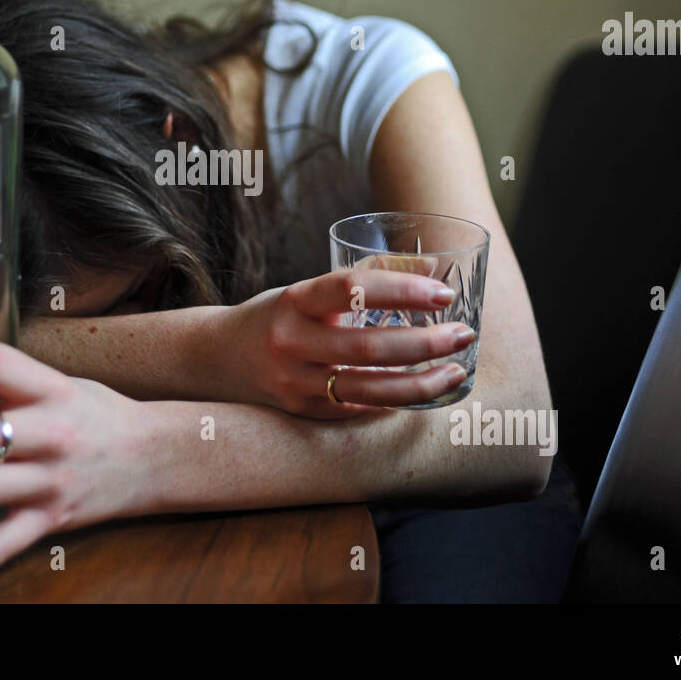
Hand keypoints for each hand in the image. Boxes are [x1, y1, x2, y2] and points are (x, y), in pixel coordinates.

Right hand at [214, 266, 473, 417]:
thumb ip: (359, 281)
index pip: (352, 289)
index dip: (402, 290)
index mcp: (294, 301)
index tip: (443, 293)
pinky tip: (423, 391)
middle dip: (425, 343)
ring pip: (368, 389)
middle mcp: (290, 342)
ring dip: (420, 382)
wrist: (217, 358)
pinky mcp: (302, 411)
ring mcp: (295, 382)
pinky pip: (358, 409)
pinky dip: (395, 400)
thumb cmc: (276, 316)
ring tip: (455, 371)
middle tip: (463, 334)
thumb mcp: (306, 290)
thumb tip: (428, 268)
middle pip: (368, 347)